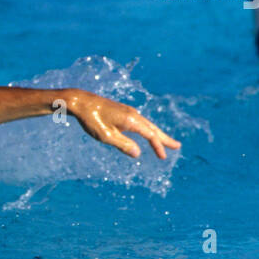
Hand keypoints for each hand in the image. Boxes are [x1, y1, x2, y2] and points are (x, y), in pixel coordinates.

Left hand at [63, 88, 180, 159]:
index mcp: (131, 120)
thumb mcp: (106, 136)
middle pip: (153, 128)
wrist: (81, 102)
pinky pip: (139, 122)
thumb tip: (138, 154)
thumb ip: (123, 145)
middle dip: (164, 138)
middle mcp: (133, 114)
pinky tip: (145, 133)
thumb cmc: (92, 119)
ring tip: (165, 142)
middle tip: (177, 146)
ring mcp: (128, 111)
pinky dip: (146, 129)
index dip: (158, 146)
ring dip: (156, 134)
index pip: (150, 135)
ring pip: (146, 124)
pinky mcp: (121, 111)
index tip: (163, 157)